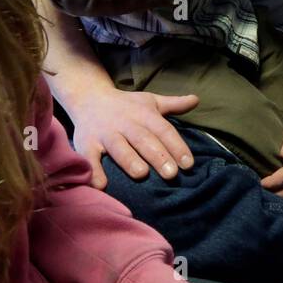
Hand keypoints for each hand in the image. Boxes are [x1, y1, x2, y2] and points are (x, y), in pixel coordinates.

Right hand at [69, 83, 199, 187]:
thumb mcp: (150, 101)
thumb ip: (173, 104)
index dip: (177, 146)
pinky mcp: (86, 143)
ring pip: (118, 147)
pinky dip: (93, 170)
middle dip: (158, 156)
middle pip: (143, 139)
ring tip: (142, 174)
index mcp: (143, 114)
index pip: (164, 130)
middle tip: (171, 174)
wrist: (89, 97)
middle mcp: (125, 123)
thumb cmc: (126, 105)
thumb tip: (196, 100)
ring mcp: (105, 133)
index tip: (189, 164)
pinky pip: (89, 157)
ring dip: (129, 160)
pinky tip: (101, 185)